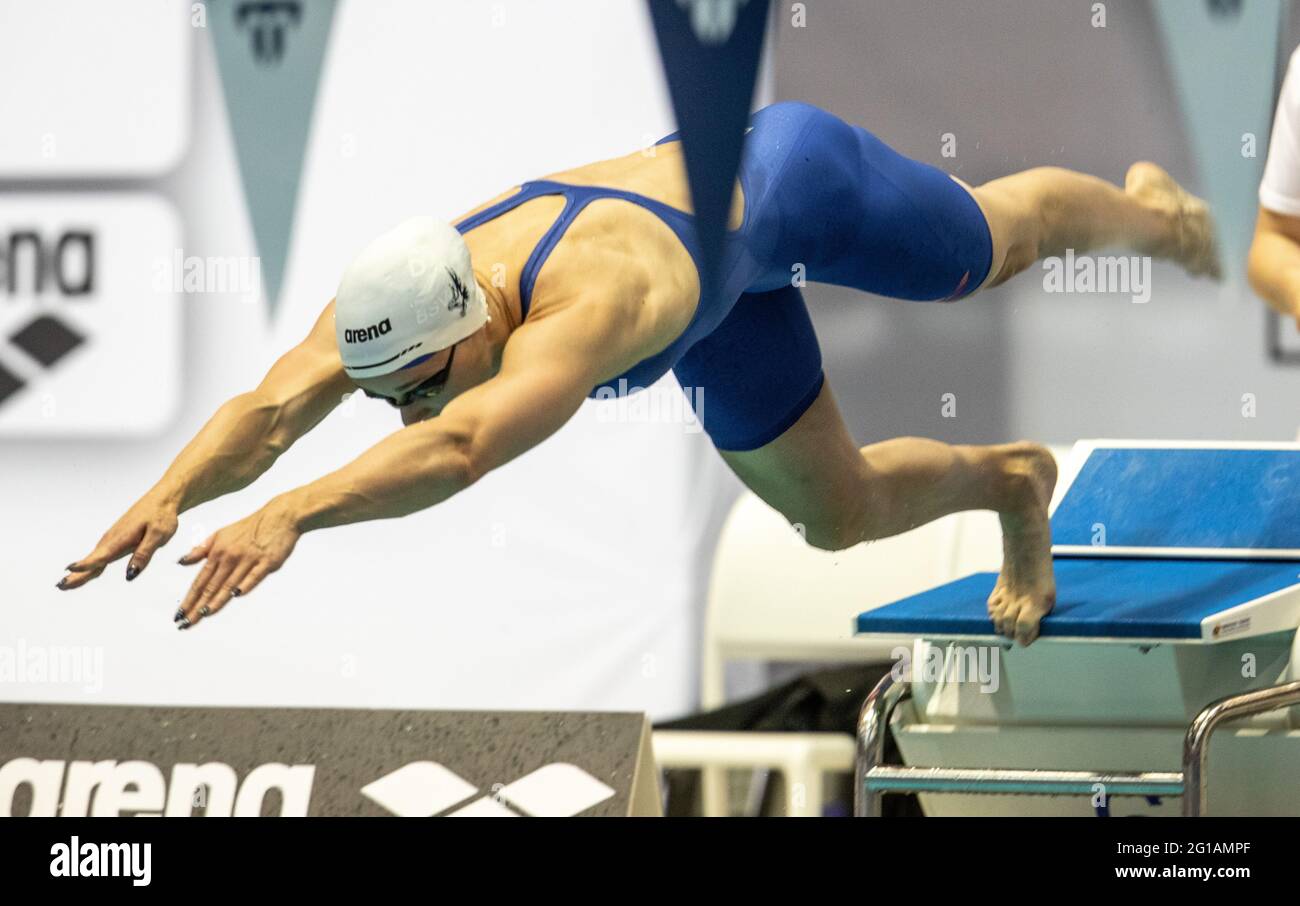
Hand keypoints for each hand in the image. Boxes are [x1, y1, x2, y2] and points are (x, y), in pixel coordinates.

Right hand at [61, 491, 180, 588]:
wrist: (163, 500)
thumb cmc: (162, 517)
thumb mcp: (158, 536)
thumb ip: (143, 554)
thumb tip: (130, 574)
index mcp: (121, 539)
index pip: (102, 555)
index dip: (86, 564)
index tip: (70, 569)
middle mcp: (113, 539)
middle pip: (93, 560)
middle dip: (77, 574)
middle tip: (60, 586)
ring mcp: (113, 539)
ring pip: (94, 559)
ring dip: (80, 572)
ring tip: (65, 584)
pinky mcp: (116, 539)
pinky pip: (100, 555)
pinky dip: (89, 565)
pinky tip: (84, 572)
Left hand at [174, 500, 300, 628]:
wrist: (278, 517)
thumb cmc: (249, 527)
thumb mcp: (221, 534)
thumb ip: (201, 549)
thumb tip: (182, 561)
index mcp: (218, 552)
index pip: (200, 581)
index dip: (189, 599)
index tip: (179, 614)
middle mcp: (231, 557)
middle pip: (211, 587)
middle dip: (197, 607)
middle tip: (185, 623)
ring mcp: (249, 560)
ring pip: (229, 584)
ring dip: (216, 601)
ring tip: (203, 615)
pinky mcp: (267, 562)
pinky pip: (254, 576)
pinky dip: (245, 585)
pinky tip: (236, 596)